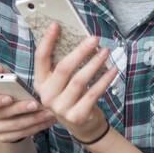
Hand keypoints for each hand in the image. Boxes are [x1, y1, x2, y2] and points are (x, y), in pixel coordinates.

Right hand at [0, 62, 56, 142]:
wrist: (9, 111)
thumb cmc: (6, 91)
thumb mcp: (2, 78)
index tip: (10, 97)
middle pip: (1, 114)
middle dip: (20, 109)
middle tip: (36, 104)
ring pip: (14, 126)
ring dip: (32, 119)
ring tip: (47, 112)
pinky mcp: (4, 137)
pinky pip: (21, 134)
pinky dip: (35, 127)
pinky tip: (46, 121)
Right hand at [33, 24, 117, 141]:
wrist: (83, 127)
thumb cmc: (73, 97)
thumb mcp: (63, 83)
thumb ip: (64, 65)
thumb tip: (78, 39)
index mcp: (40, 84)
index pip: (40, 59)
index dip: (47, 41)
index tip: (56, 25)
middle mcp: (46, 96)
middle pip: (63, 68)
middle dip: (80, 51)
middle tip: (94, 39)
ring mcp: (60, 108)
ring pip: (79, 80)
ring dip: (94, 63)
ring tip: (105, 51)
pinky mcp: (76, 116)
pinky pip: (93, 93)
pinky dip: (105, 80)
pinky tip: (113, 70)